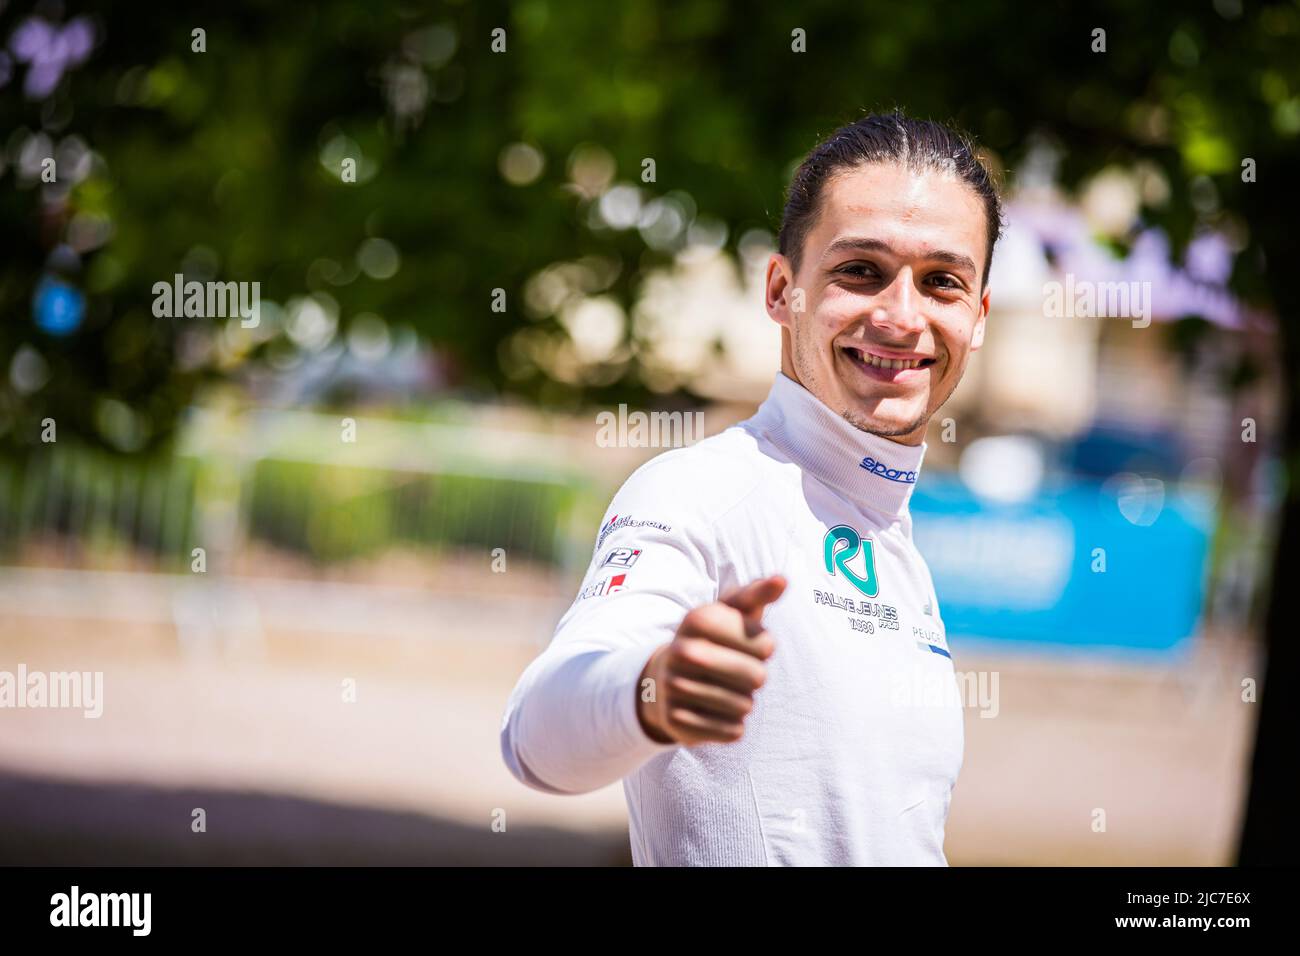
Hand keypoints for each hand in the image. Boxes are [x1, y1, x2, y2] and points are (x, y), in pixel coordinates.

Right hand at [636, 575, 785, 745]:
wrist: (663, 679)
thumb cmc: (712, 639)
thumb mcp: (731, 612)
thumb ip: (758, 594)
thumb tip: (782, 580)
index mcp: (698, 619)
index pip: (766, 646)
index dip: (763, 648)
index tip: (743, 645)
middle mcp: (682, 651)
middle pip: (757, 677)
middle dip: (754, 676)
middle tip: (735, 671)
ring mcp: (676, 688)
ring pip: (745, 706)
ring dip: (742, 701)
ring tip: (721, 689)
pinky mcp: (677, 722)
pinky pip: (732, 731)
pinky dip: (731, 725)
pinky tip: (713, 711)